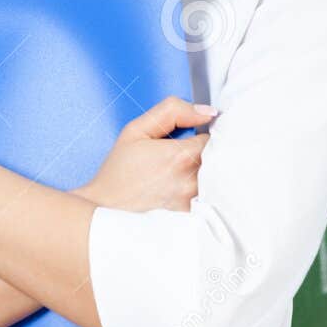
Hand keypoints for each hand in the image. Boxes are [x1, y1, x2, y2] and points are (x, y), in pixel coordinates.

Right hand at [77, 95, 215, 212]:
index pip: (216, 137)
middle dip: (210, 151)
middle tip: (189, 152)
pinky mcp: (190, 215)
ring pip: (217, 177)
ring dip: (208, 170)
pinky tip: (181, 187)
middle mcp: (191, 181)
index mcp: (180, 156)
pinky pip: (209, 196)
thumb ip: (173, 112)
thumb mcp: (136, 130)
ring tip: (183, 170)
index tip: (193, 136)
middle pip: (221, 158)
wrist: (105, 208)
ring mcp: (192, 201)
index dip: (205, 133)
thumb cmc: (118, 170)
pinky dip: (203, 189)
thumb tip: (207, 112)